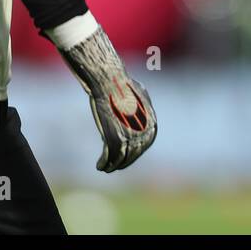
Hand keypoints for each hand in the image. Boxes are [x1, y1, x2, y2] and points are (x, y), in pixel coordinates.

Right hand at [57, 26, 157, 171]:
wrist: (110, 81)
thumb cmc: (123, 84)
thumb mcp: (141, 94)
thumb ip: (144, 107)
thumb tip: (144, 111)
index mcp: (151, 122)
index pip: (145, 144)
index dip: (135, 153)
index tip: (126, 156)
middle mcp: (143, 131)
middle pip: (134, 154)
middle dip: (124, 162)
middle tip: (114, 166)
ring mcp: (129, 135)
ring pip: (121, 158)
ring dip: (112, 166)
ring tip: (105, 168)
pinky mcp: (114, 136)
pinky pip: (110, 156)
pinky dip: (104, 163)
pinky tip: (99, 165)